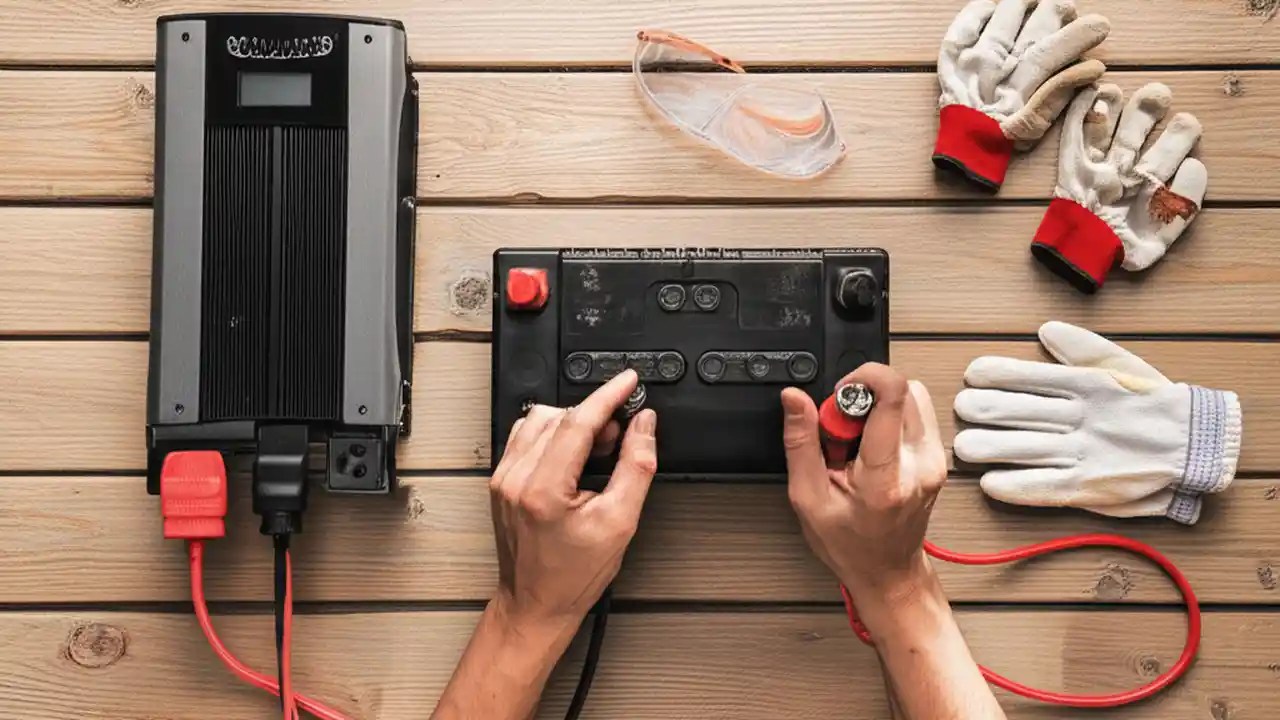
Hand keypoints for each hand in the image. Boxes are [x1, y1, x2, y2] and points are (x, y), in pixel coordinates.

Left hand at [489, 369, 657, 630]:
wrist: (537, 604)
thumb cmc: (573, 575)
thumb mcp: (620, 522)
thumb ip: (636, 466)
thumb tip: (644, 425)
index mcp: (542, 490)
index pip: (577, 422)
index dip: (607, 396)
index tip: (628, 381)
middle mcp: (515, 478)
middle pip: (558, 415)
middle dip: (594, 415)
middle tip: (621, 434)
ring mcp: (503, 478)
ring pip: (539, 420)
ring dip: (573, 423)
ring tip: (598, 449)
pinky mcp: (500, 480)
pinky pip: (525, 436)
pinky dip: (554, 434)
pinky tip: (573, 454)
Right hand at [781, 364, 947, 606]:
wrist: (888, 572)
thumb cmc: (850, 545)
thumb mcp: (808, 498)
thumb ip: (801, 443)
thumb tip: (794, 399)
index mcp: (887, 476)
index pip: (893, 395)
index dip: (863, 378)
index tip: (840, 395)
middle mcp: (920, 463)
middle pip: (901, 389)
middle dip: (863, 397)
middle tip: (841, 431)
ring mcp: (934, 460)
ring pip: (912, 395)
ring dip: (878, 405)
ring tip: (857, 440)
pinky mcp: (938, 456)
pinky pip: (917, 412)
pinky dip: (891, 417)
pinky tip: (872, 445)